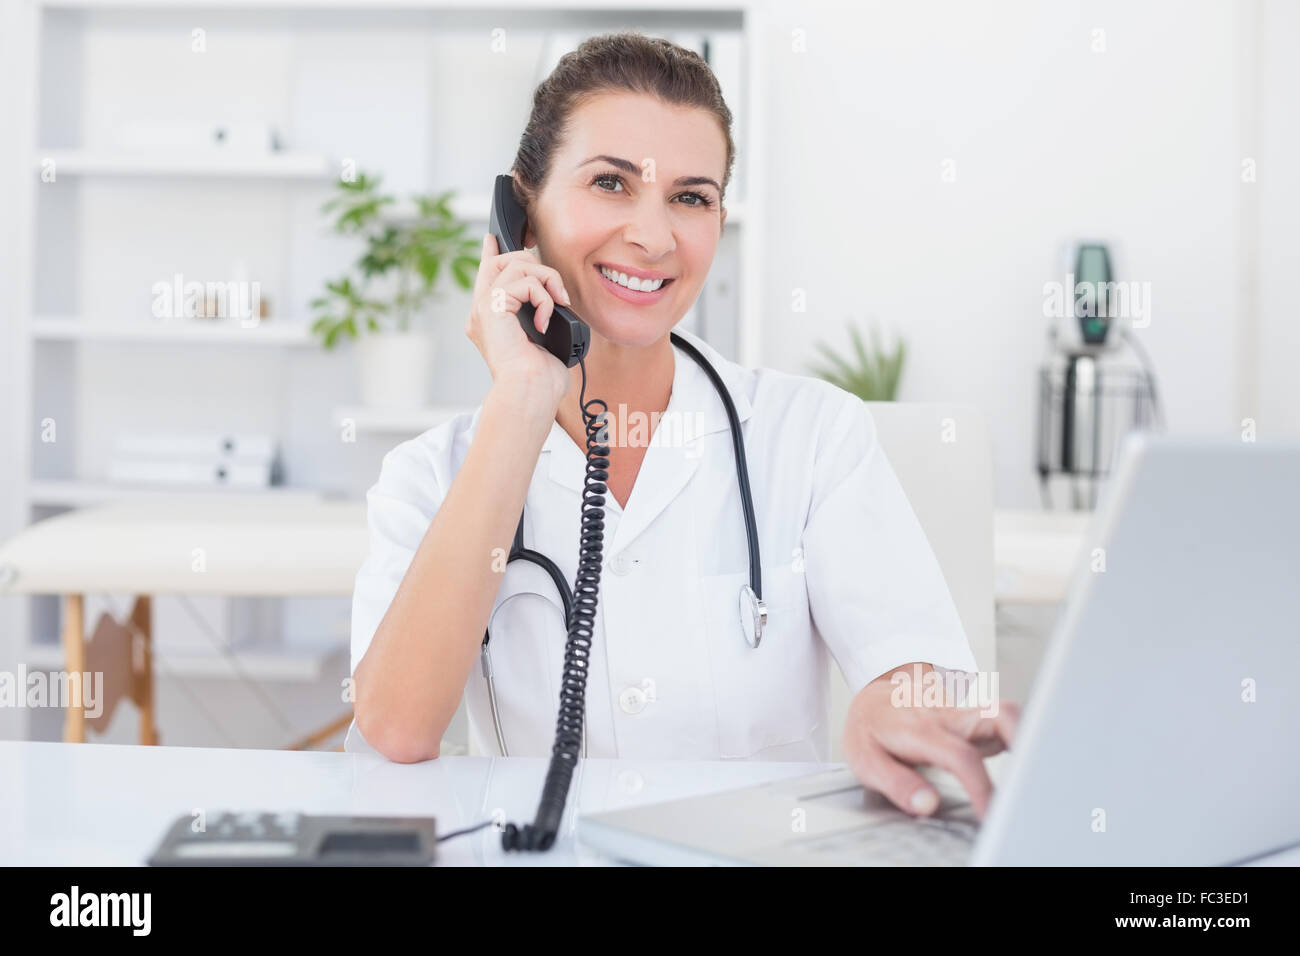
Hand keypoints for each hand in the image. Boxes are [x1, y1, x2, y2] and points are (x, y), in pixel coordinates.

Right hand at [465, 233, 572, 411]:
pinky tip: (545, 320)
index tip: (492, 239)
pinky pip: (524, 281)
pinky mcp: (491, 307)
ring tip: (558, 303)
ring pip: (515, 264)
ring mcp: (483, 308)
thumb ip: (540, 316)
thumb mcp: (543, 342)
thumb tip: (558, 303)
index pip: (486, 277)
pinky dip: (544, 297)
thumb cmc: (540, 379)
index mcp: (489, 321)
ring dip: (546, 279)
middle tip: (555, 290)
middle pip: (500, 261)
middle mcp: (480, 312)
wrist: (530, 392)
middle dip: (533, 264)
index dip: (491, 253)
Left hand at [841, 662, 1019, 819]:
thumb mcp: (866, 760)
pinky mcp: (977, 719)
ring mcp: (967, 715)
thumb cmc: (871, 729)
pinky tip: (1026, 767)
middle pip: (1000, 716)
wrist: (875, 697)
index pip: (961, 756)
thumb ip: (897, 784)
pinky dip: (1023, 741)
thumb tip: (927, 805)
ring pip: (1009, 714)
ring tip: (1033, 780)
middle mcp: (950, 717)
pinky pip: (1007, 723)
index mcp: (921, 729)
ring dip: (1028, 741)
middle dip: (1026, 747)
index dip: (981, 787)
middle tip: (1029, 787)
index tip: (989, 813)